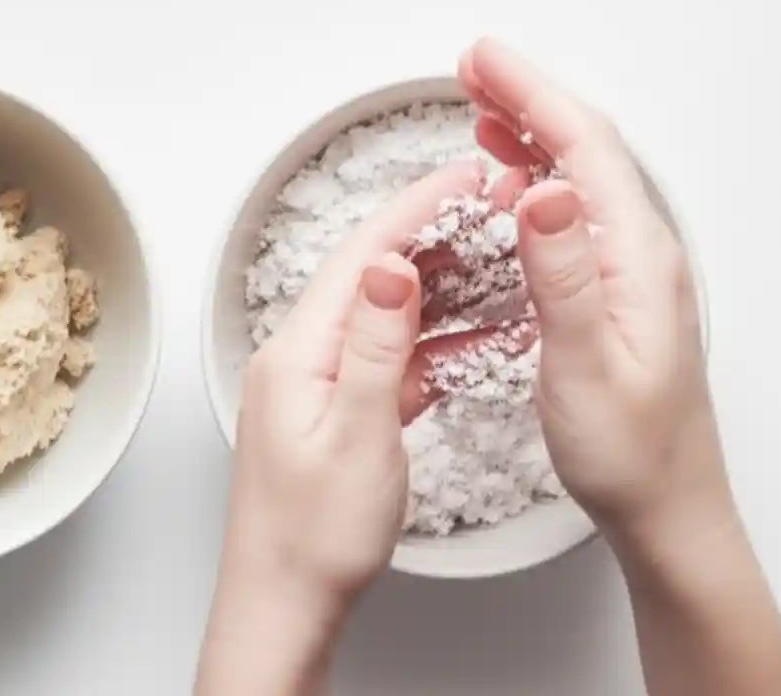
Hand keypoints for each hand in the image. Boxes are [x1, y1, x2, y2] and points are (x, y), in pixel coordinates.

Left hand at [195, 163, 487, 694]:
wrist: (284, 604)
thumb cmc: (311, 538)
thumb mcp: (358, 435)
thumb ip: (376, 347)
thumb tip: (389, 268)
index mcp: (297, 352)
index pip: (362, 257)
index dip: (416, 209)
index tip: (462, 177)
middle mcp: (300, 358)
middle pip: (372, 277)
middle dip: (435, 238)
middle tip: (490, 209)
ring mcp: (317, 385)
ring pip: (386, 318)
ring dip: (441, 292)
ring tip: (496, 263)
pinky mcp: (337, 414)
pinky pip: (391, 362)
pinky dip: (435, 348)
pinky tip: (476, 342)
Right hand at [459, 38, 780, 695]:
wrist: (664, 503)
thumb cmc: (630, 449)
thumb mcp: (585, 364)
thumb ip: (565, 276)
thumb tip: (544, 194)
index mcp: (636, 259)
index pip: (584, 148)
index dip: (531, 94)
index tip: (482, 63)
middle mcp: (639, 255)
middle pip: (583, 149)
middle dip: (526, 98)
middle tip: (471, 70)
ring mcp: (627, 272)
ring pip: (576, 179)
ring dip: (530, 135)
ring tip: (482, 111)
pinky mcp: (612, 293)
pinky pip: (571, 217)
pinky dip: (534, 183)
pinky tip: (510, 190)